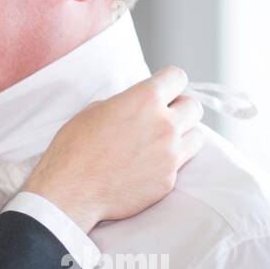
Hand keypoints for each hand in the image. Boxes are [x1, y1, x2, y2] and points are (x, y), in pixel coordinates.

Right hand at [23, 66, 203, 233]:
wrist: (71, 191)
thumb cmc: (74, 148)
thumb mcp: (94, 110)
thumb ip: (125, 103)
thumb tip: (136, 106)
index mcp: (144, 99)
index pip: (177, 77)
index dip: (169, 82)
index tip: (164, 90)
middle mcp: (164, 124)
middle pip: (194, 106)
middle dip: (180, 108)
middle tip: (164, 116)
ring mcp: (170, 154)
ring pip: (198, 135)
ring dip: (183, 134)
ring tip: (162, 141)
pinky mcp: (169, 180)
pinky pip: (181, 164)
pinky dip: (169, 162)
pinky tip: (147, 165)